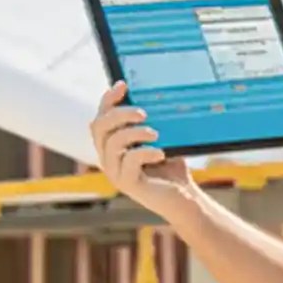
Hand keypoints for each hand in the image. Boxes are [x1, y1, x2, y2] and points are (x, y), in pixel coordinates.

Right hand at [90, 80, 196, 218]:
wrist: (184, 197)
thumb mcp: (160, 139)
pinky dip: (144, 153)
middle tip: (143, 113)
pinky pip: (129, 162)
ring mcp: (115, 172)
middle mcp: (108, 157)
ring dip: (134, 133)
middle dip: (119, 113)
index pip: (101, 116)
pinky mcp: (128, 184)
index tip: (123, 84)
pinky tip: (160, 153)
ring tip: (155, 134)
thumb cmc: (171, 165)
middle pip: (99, 127)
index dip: (108, 99)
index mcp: (112, 144)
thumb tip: (151, 93)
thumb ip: (149, 122)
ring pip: (112, 143)